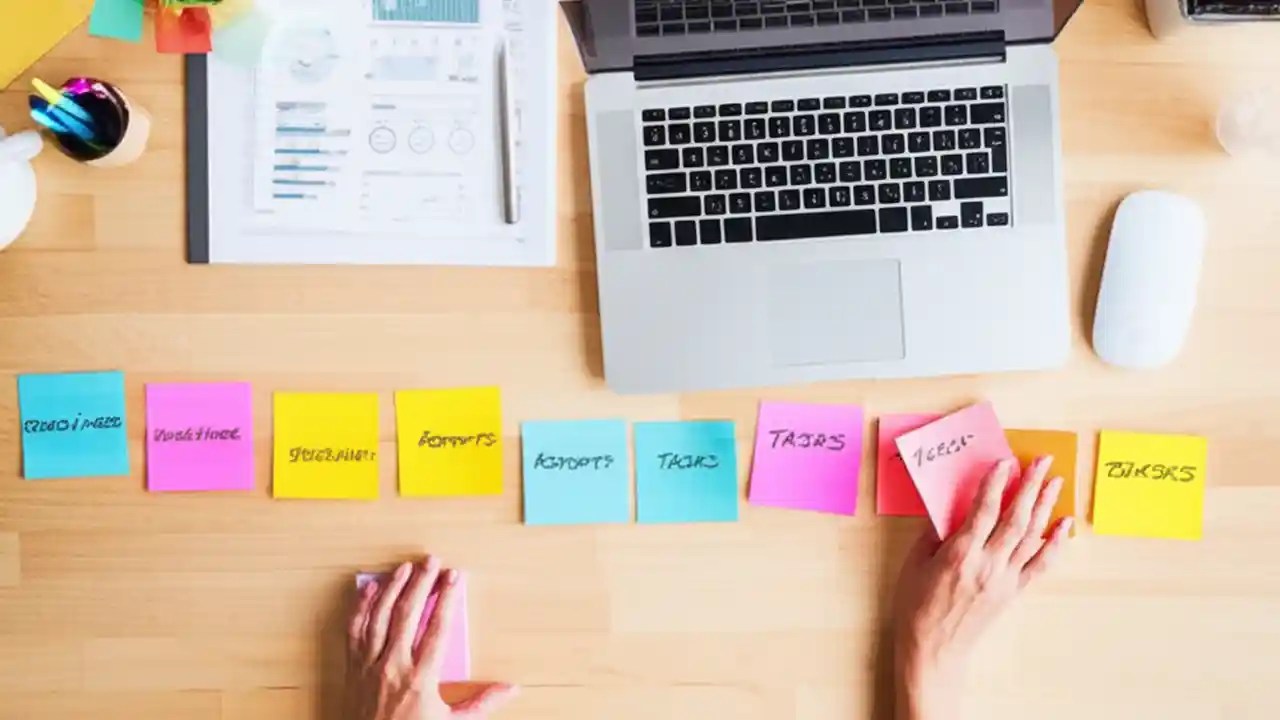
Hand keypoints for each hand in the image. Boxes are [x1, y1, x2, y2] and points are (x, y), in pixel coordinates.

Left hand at [346, 557, 517, 719]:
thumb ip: (480, 704)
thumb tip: (510, 689)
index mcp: (420, 680)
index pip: (437, 629)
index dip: (447, 599)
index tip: (455, 578)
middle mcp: (392, 667)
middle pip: (408, 614)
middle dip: (421, 584)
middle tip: (432, 562)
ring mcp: (369, 666)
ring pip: (379, 617)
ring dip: (393, 589)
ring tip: (405, 568)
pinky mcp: (352, 670)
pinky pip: (354, 631)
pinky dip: (360, 608)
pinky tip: (368, 590)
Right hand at [892, 457, 1072, 719]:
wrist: (933, 650)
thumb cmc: (916, 606)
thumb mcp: (914, 564)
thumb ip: (934, 534)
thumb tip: (949, 507)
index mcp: (959, 555)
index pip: (982, 511)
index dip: (994, 484)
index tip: (1004, 462)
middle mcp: (987, 565)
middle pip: (1014, 518)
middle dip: (1029, 486)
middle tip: (1041, 462)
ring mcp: (1004, 579)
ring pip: (1030, 536)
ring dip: (1044, 506)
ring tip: (1055, 482)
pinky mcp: (1013, 592)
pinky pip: (1039, 564)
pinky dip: (1054, 544)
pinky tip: (1063, 525)